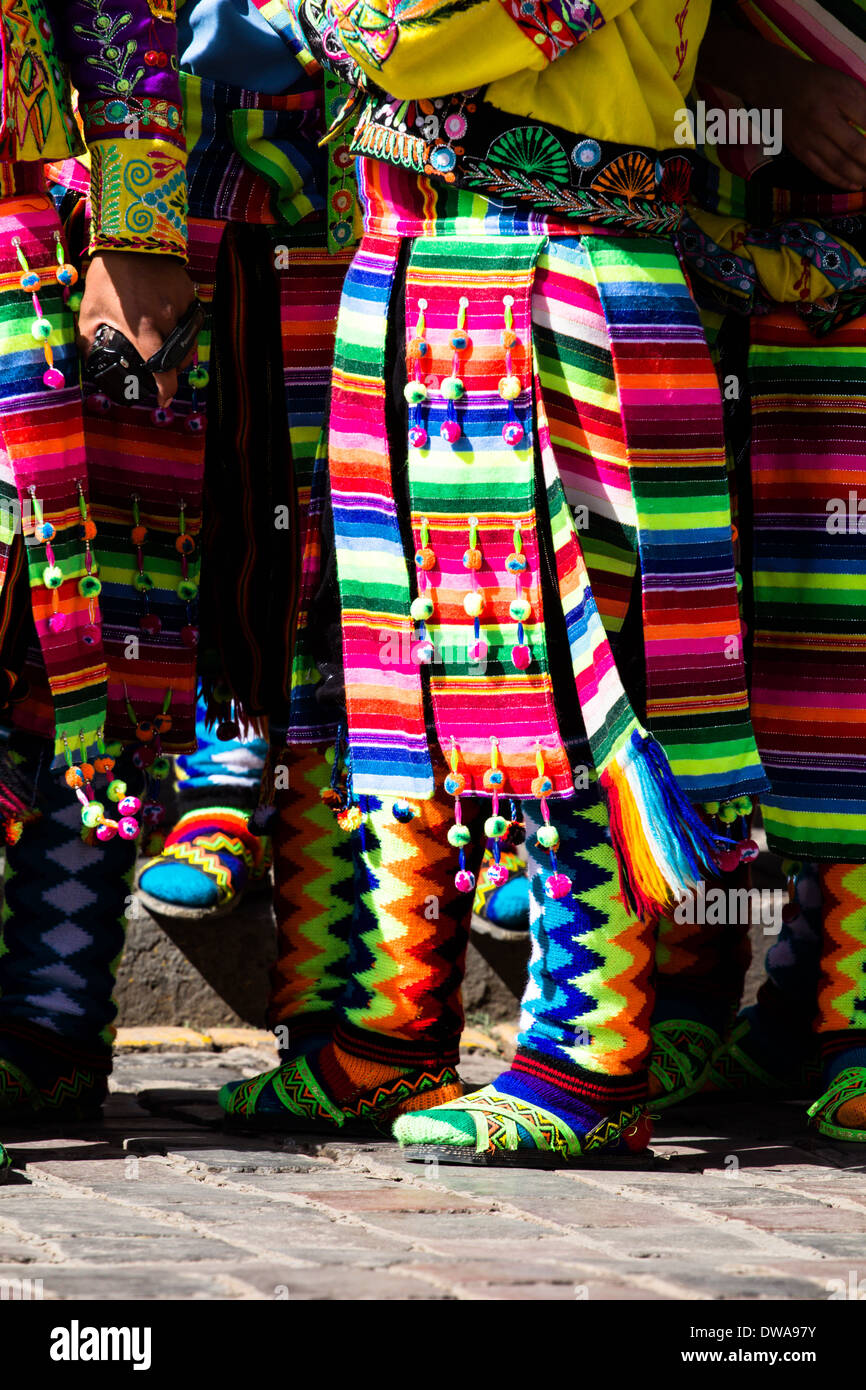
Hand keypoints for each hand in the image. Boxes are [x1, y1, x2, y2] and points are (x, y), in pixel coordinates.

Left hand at [77, 252, 197, 406]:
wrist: (130, 239)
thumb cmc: (107, 277)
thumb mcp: (90, 311)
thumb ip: (90, 339)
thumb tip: (91, 363)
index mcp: (141, 329)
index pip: (162, 371)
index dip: (165, 390)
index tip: (162, 398)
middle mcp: (165, 321)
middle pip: (178, 360)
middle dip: (171, 371)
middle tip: (159, 372)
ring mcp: (180, 308)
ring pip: (187, 343)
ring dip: (178, 351)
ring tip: (164, 348)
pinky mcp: (189, 296)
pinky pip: (190, 322)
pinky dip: (182, 329)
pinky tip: (169, 323)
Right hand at [697, 15, 865, 189]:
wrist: (774, 84)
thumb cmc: (815, 82)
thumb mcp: (843, 82)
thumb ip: (864, 101)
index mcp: (838, 95)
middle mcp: (823, 117)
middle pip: (855, 146)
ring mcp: (809, 137)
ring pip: (839, 163)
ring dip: (860, 176)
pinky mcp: (800, 150)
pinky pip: (822, 170)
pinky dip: (840, 180)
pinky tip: (855, 185)